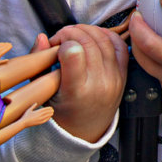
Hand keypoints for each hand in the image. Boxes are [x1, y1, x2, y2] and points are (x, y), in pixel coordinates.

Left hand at [0, 41, 12, 65]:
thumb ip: (3, 61)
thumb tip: (8, 60)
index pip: (5, 50)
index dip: (8, 47)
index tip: (11, 45)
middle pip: (3, 47)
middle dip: (7, 45)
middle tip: (10, 44)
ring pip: (0, 45)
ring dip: (4, 44)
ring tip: (7, 43)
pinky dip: (0, 43)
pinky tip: (2, 43)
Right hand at [18, 102, 54, 128]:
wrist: (24, 123)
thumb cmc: (25, 116)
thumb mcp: (29, 110)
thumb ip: (33, 106)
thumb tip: (36, 103)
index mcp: (38, 111)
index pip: (46, 109)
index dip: (49, 108)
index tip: (51, 108)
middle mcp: (40, 115)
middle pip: (47, 112)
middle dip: (50, 111)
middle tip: (53, 110)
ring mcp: (40, 119)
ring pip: (47, 116)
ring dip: (50, 114)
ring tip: (52, 113)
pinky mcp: (40, 123)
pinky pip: (45, 120)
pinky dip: (48, 118)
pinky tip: (49, 117)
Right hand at [47, 25, 127, 141]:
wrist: (85, 131)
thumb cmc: (60, 112)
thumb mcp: (42, 91)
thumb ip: (38, 63)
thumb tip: (43, 37)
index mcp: (77, 92)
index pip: (74, 53)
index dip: (62, 43)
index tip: (55, 47)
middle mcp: (99, 85)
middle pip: (88, 42)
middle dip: (72, 32)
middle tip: (61, 37)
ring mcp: (114, 80)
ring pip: (104, 39)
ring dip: (87, 30)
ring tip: (74, 35)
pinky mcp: (123, 75)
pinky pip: (119, 45)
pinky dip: (106, 35)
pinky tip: (93, 36)